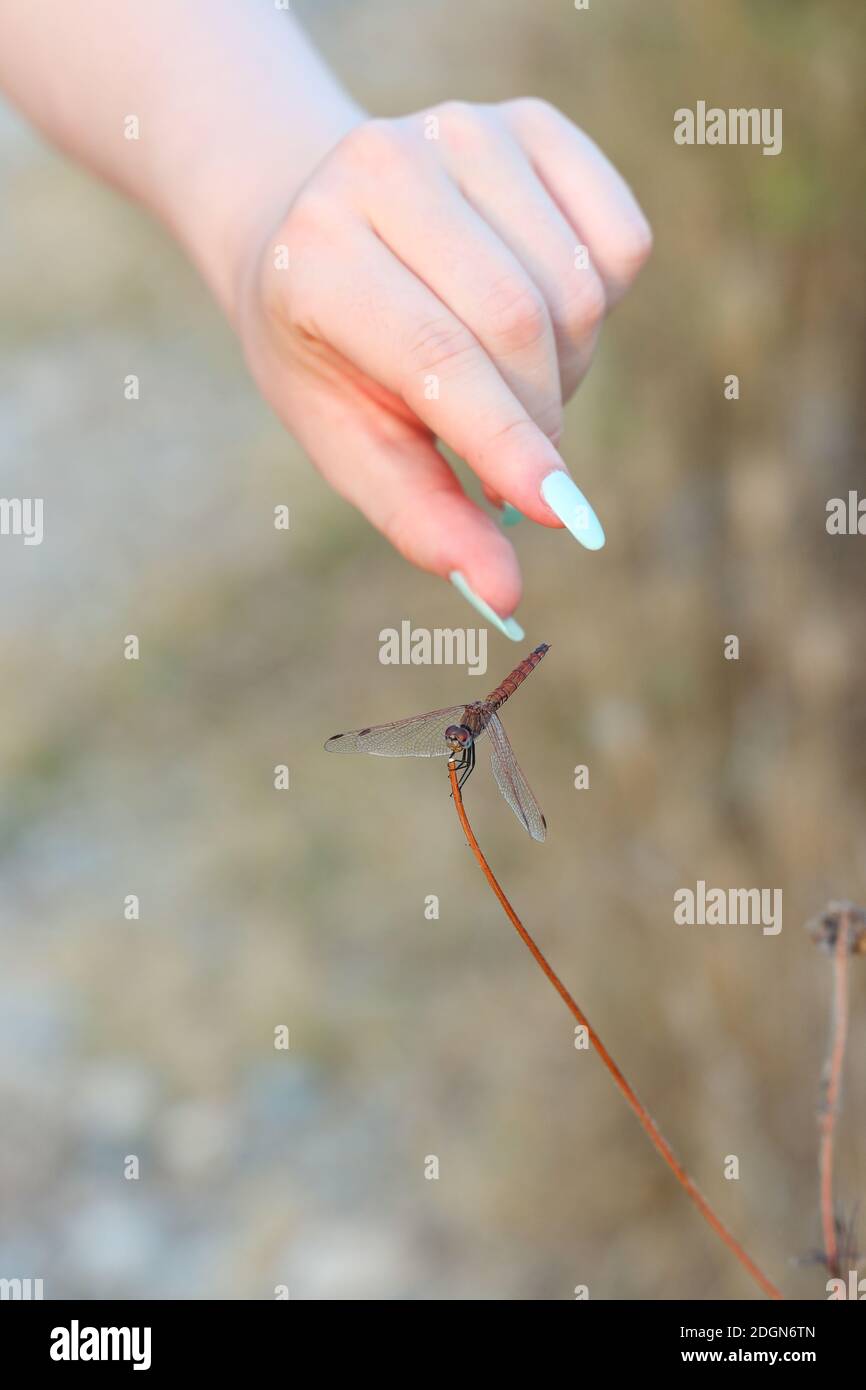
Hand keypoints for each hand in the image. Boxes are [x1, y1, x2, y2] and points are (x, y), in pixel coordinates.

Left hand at [237, 100, 651, 631]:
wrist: (311, 223)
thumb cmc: (327, 351)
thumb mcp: (348, 439)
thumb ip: (421, 515)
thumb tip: (505, 594)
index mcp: (317, 255)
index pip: (436, 357)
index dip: (505, 441)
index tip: (560, 515)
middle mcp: (384, 167)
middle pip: (520, 322)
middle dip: (537, 421)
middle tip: (515, 466)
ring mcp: (461, 129)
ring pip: (576, 288)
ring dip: (565, 370)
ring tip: (505, 381)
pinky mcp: (529, 120)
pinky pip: (621, 239)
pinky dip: (601, 304)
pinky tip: (537, 308)